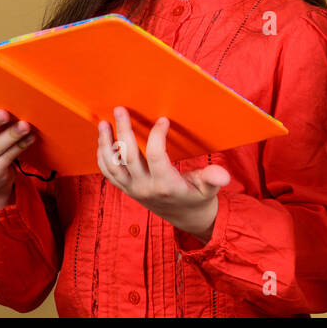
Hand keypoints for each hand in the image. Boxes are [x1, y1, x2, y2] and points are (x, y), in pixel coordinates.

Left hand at [96, 106, 230, 239]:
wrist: (186, 218)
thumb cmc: (198, 198)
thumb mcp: (210, 189)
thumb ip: (214, 179)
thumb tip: (223, 176)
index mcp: (166, 185)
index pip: (156, 156)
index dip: (157, 136)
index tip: (163, 119)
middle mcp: (145, 187)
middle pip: (129, 156)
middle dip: (123, 131)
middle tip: (120, 109)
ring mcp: (133, 189)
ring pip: (113, 165)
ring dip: (106, 143)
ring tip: (103, 123)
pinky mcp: (126, 189)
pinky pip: (109, 173)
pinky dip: (102, 156)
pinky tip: (103, 140)